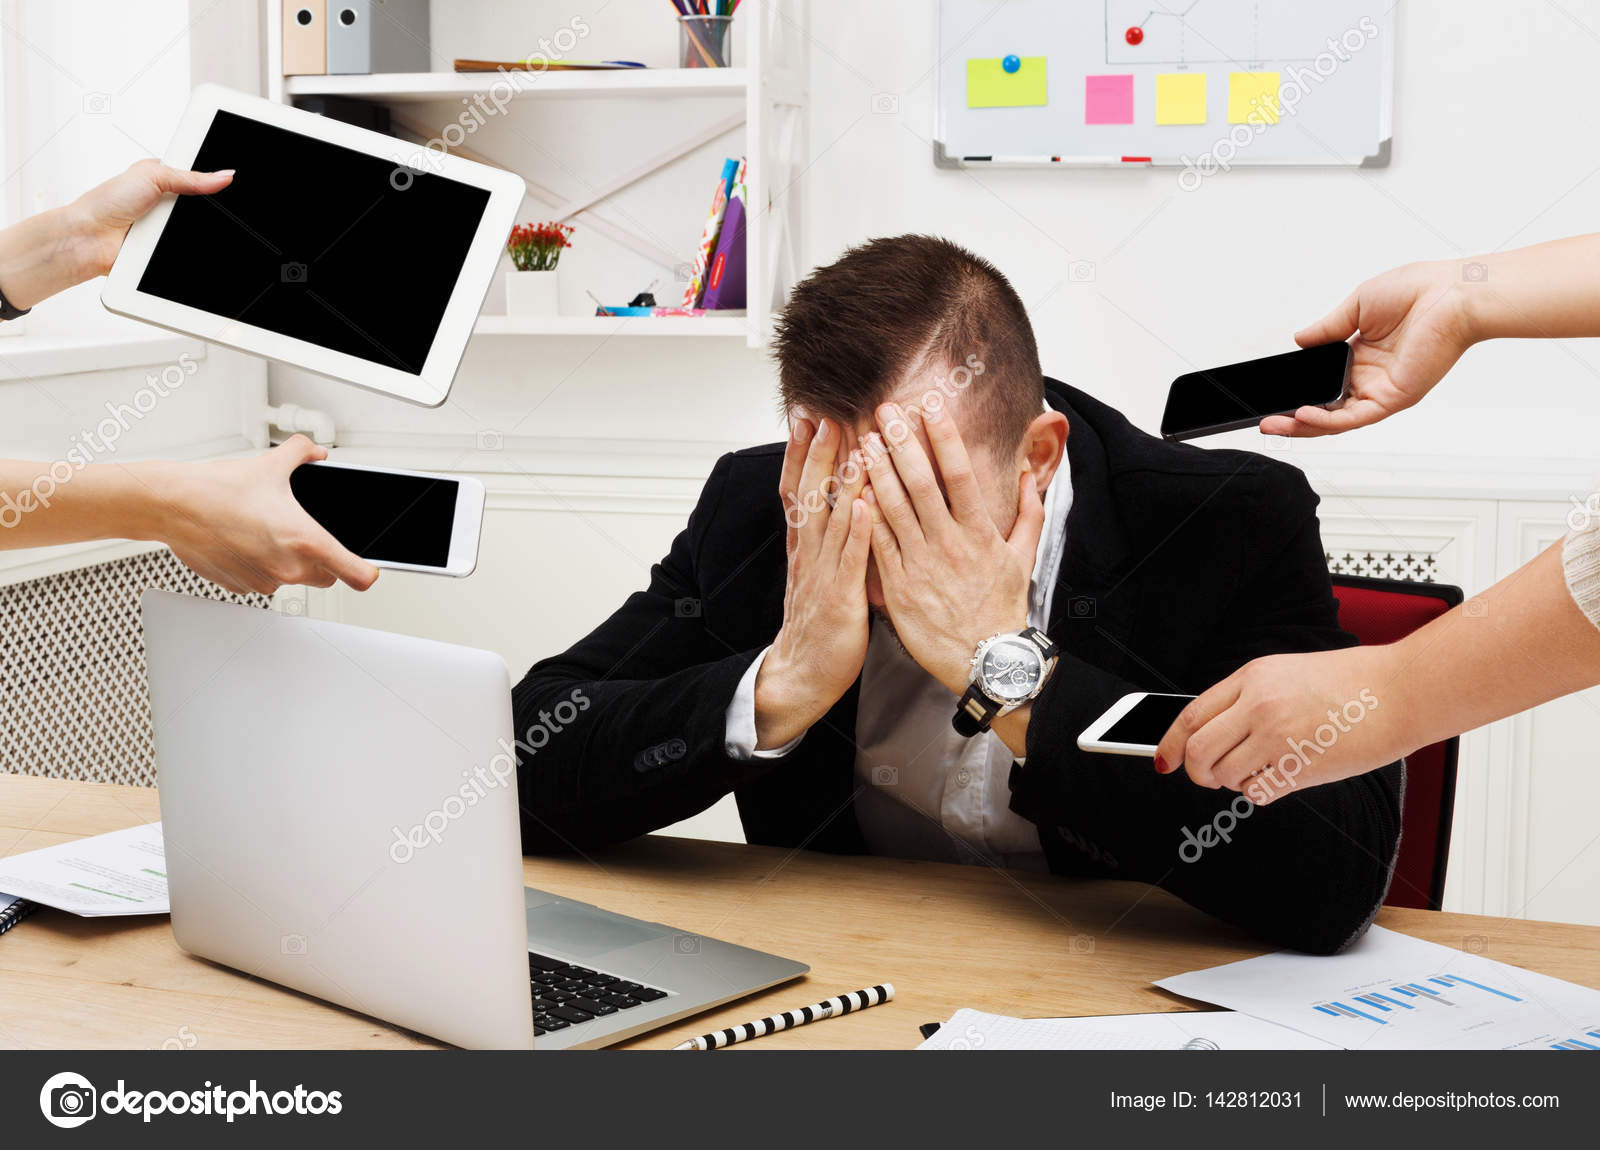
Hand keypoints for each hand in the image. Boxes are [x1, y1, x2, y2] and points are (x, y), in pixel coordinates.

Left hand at [69, 159, 233, 279]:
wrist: (90, 238)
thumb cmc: (106, 203)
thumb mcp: (151, 176)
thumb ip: (190, 177)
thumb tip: (224, 176)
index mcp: (164, 181)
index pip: (199, 178)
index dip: (212, 180)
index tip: (225, 180)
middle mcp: (168, 205)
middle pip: (204, 206)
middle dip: (204, 207)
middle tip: (184, 205)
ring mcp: (169, 229)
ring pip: (200, 229)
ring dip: (190, 228)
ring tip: (168, 225)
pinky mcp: (168, 251)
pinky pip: (192, 252)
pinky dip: (185, 247)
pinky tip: (170, 242)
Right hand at [150, 436, 379, 596]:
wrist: (173, 505)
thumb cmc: (217, 490)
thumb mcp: (271, 464)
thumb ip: (302, 454)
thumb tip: (315, 452)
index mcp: (305, 540)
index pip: (356, 575)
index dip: (366, 573)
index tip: (368, 569)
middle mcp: (287, 567)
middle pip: (326, 577)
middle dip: (324, 560)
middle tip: (306, 535)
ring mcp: (263, 580)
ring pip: (291, 579)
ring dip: (288, 562)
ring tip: (266, 532)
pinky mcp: (240, 586)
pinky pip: (263, 581)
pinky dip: (261, 566)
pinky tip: (245, 542)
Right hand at [753, 418, 872, 748]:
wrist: (803, 672)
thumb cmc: (819, 622)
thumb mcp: (818, 572)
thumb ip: (827, 538)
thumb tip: (839, 503)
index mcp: (804, 546)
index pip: (799, 490)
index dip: (801, 453)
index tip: (807, 416)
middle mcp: (808, 553)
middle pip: (809, 494)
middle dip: (817, 453)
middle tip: (825, 414)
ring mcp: (822, 573)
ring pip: (830, 518)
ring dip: (840, 481)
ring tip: (851, 444)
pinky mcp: (840, 597)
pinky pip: (850, 560)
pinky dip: (857, 532)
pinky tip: (867, 506)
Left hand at [861, 401, 1042, 696]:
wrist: (985, 661)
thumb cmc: (1003, 609)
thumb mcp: (1024, 558)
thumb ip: (1027, 513)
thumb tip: (1026, 476)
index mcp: (980, 533)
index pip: (959, 473)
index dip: (944, 436)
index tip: (931, 405)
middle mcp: (949, 544)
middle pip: (921, 483)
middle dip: (902, 443)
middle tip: (886, 411)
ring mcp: (922, 565)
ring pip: (894, 509)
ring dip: (877, 471)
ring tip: (865, 441)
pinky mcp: (899, 587)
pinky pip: (878, 545)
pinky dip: (865, 516)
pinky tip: (853, 490)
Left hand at [1153, 645, 1409, 803]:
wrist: (1400, 691)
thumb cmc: (1351, 682)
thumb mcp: (1286, 673)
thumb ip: (1248, 698)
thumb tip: (1213, 730)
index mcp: (1251, 678)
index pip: (1191, 716)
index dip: (1171, 743)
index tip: (1164, 760)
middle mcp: (1258, 706)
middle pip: (1199, 751)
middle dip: (1196, 772)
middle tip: (1209, 776)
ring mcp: (1279, 737)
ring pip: (1225, 776)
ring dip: (1234, 781)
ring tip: (1261, 769)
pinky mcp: (1301, 767)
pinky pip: (1258, 793)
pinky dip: (1262, 792)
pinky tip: (1283, 776)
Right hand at [1260, 260, 1477, 437]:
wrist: (1453, 293)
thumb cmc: (1419, 290)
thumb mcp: (1357, 306)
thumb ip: (1327, 328)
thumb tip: (1299, 340)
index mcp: (1362, 355)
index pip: (1323, 383)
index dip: (1298, 390)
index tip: (1273, 392)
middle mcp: (1370, 377)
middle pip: (1324, 407)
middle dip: (1292, 416)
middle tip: (1265, 418)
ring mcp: (1381, 390)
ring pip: (1334, 419)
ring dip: (1301, 425)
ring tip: (1273, 424)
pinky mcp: (1394, 398)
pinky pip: (1353, 417)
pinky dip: (1326, 420)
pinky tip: (1302, 416)